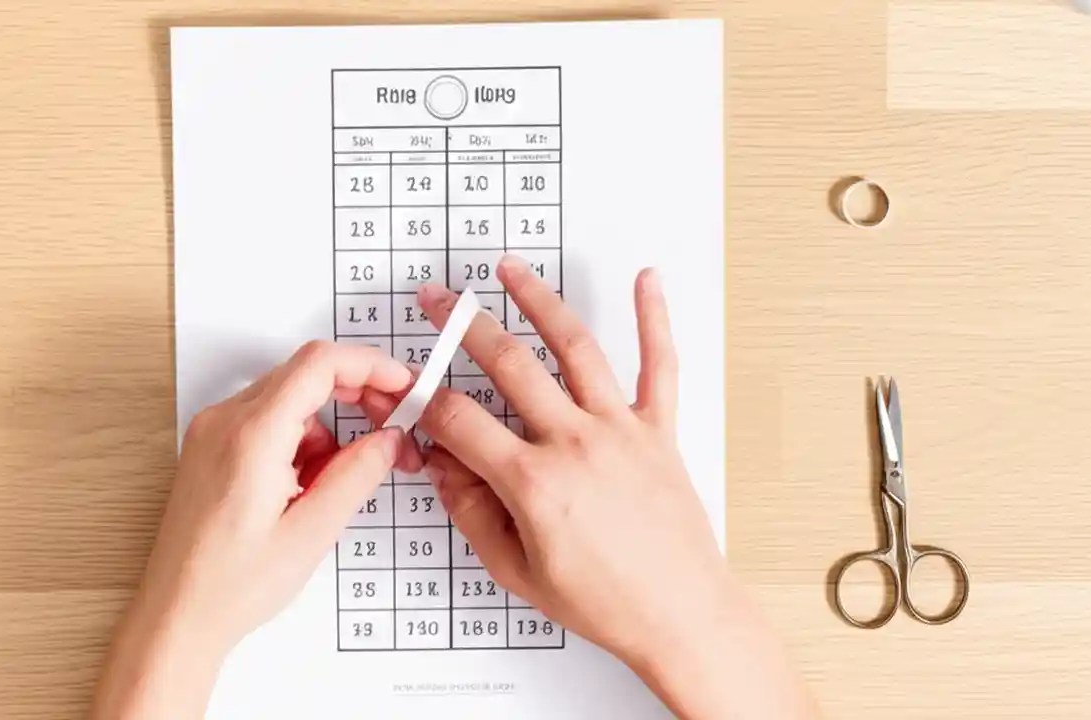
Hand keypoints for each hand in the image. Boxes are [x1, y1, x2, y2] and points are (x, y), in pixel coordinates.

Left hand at [93, 341, 417, 718]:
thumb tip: (388, 439)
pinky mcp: (211, 447)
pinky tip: (308, 484)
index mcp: (251, 436)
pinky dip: (301, 438)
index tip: (402, 386)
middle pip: (306, 374)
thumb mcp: (311, 532)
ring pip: (290, 398)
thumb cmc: (230, 586)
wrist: (177, 615)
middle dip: (357, 395)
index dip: (369, 366)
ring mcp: (213, 432)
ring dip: (329, 425)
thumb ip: (357, 475)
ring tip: (341, 480)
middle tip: (392, 429)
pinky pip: (268, 420)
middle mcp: (225, 422)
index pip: (319, 364)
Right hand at [403, 255, 814, 719]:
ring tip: (510, 270)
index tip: (409, 389)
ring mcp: (621, 430)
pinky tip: (647, 280)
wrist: (681, 614)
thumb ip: (472, 512)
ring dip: (538, 301)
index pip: (459, 421)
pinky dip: (655, 318)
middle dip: (463, 325)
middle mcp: (576, 444)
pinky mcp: (658, 430)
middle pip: (508, 365)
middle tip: (440, 300)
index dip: (424, 401)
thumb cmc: (606, 603)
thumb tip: (442, 467)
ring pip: (574, 347)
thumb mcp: (517, 570)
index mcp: (534, 483)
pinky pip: (660, 365)